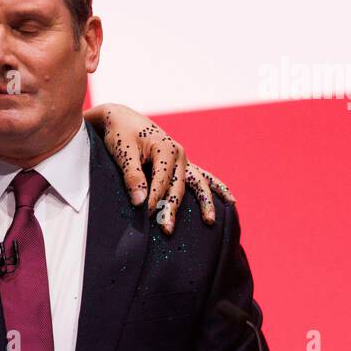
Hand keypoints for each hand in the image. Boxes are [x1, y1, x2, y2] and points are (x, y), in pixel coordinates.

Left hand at [86, 103, 234, 233]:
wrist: (122, 119)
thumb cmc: (120, 134)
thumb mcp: (123, 152)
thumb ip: (132, 176)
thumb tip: (140, 201)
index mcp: (166, 148)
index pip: (162, 181)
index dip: (153, 199)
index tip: (144, 215)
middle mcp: (180, 154)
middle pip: (178, 187)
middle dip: (172, 209)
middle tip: (166, 230)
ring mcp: (184, 160)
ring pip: (197, 184)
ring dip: (204, 203)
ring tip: (210, 221)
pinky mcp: (183, 165)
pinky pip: (203, 178)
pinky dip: (217, 188)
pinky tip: (230, 202)